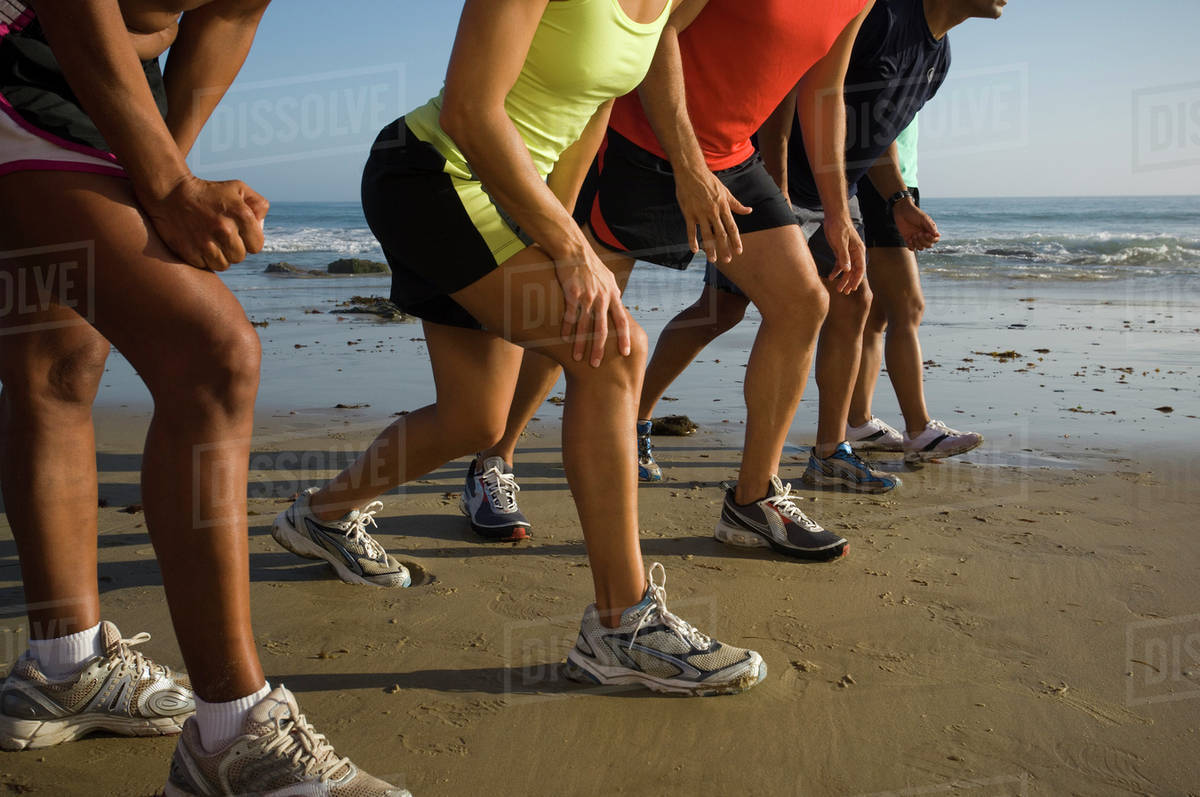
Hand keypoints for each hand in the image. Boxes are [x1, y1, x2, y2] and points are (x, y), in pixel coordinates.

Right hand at [137, 174, 269, 270]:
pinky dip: (204, 258)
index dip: (249, 241)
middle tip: (223, 236)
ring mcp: (205, 243)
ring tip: (212, 241)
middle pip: (239, 257)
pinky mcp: (189, 251)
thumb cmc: (209, 192)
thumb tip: (261, 227)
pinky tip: (199, 243)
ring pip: (223, 265)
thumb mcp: (238, 189)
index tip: (240, 234)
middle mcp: (224, 230)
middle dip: (234, 248)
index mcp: (241, 215)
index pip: (256, 246)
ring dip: (220, 256)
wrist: (171, 193)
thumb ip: (258, 205)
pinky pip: (205, 266)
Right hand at [553, 234, 632, 366]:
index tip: (625, 353)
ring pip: (584, 326)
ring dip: (580, 344)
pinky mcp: (572, 293)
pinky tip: (563, 338)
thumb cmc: (591, 264)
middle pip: (602, 329)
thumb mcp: (608, 277)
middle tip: (596, 365)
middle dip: (600, 349)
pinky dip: (567, 328)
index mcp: (612, 295)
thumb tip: (619, 300)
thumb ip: (613, 291)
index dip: (624, 338)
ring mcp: (587, 296)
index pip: (622, 321)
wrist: (574, 250)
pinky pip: (569, 315)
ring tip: (577, 357)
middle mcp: (602, 297)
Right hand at [674, 167, 751, 263]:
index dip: (736, 240)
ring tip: (712, 260)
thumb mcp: (725, 192)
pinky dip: (692, 240)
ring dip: (710, 249)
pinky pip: (691, 229)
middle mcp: (713, 211)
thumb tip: (749, 211)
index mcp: (723, 207)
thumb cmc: (709, 181)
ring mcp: (700, 213)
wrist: (692, 172)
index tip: (739, 251)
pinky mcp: (688, 212)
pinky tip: (695, 250)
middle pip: (721, 234)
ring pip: (706, 234)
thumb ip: (736, 204)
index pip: (732, 227)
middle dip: (725, 248)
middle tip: (728, 260)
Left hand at [822, 213, 866, 293]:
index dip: (857, 279)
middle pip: (854, 271)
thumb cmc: (839, 227)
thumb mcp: (841, 242)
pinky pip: (840, 264)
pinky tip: (831, 277)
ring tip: (839, 288)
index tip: (853, 288)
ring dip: (843, 279)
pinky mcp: (841, 251)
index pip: (860, 268)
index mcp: (858, 251)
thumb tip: (846, 270)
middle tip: (845, 291)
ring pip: (847, 269)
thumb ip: (844, 256)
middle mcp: (855, 253)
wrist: (834, 217)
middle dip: (850, 281)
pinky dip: (836, 271)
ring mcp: (848, 253)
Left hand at [893, 199, 939, 251]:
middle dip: (923, 241)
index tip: (925, 234)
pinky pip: (912, 248)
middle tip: (917, 234)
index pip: (935, 239)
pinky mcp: (908, 239)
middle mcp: (924, 235)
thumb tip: (937, 235)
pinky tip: (908, 239)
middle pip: (928, 245)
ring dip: (917, 244)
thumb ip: (930, 227)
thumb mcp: (923, 218)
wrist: (901, 211)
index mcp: (930, 229)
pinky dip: (911, 246)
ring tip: (913, 236)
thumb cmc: (914, 213)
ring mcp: (916, 238)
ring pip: (921, 248)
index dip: (931, 239)